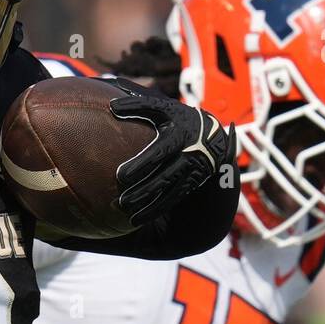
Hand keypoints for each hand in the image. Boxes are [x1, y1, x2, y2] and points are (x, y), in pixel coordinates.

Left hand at [107, 77, 234, 225]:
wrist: (213, 134)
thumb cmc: (179, 118)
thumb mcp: (163, 107)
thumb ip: (138, 104)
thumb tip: (111, 106)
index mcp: (178, 136)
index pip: (158, 153)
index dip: (141, 165)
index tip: (121, 176)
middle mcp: (187, 156)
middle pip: (163, 177)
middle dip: (143, 191)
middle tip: (122, 200)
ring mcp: (191, 172)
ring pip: (169, 193)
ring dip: (148, 205)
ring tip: (127, 212)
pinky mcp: (191, 184)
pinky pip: (173, 200)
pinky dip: (155, 210)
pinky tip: (137, 219)